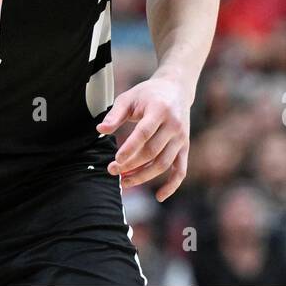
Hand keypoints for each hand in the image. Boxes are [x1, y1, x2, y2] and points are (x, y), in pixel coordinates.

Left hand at [96, 73, 191, 201]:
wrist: (176, 89)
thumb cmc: (148, 94)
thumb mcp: (129, 97)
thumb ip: (114, 114)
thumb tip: (100, 130)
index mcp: (159, 109)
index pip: (144, 133)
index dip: (130, 149)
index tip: (115, 160)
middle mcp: (174, 125)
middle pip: (152, 151)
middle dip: (131, 165)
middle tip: (113, 171)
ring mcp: (181, 138)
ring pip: (163, 163)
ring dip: (144, 176)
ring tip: (125, 182)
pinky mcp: (185, 147)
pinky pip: (180, 170)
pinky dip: (172, 185)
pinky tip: (159, 196)